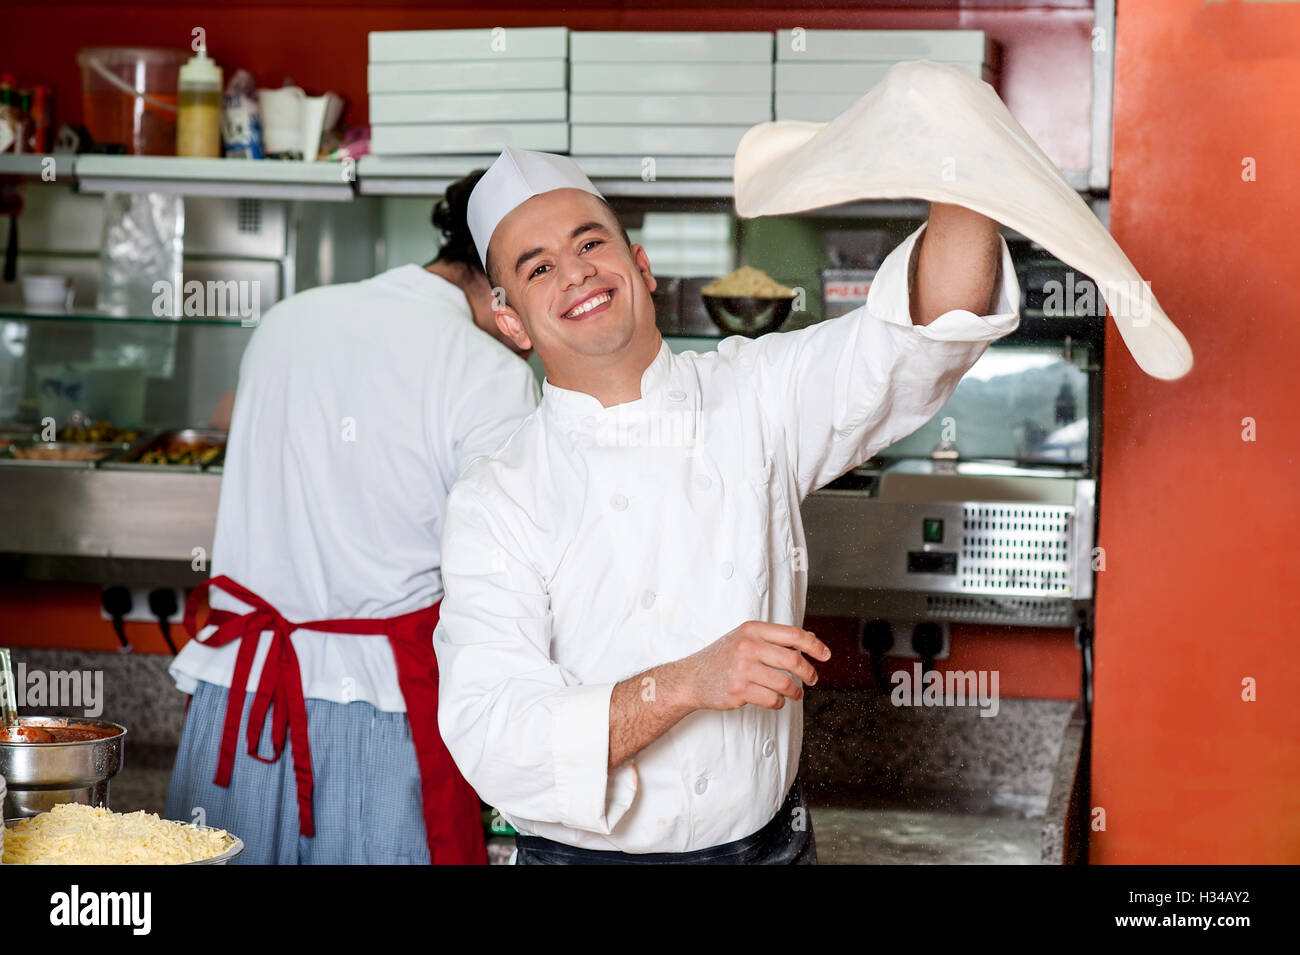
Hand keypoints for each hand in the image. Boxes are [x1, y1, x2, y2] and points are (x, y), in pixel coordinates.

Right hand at [681, 621, 830, 711]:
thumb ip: (777, 638)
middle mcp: (747, 646)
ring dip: (796, 691)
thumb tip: (810, 639)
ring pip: (785, 683)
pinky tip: (777, 700)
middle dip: (809, 672)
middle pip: (793, 660)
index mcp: (752, 630)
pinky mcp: (738, 690)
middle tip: (813, 679)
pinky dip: (780, 702)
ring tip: (795, 693)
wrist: (692, 678)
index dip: (814, 646)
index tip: (825, 655)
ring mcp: (742, 669)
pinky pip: (772, 699)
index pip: (793, 635)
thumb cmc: (722, 657)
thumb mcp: (747, 638)